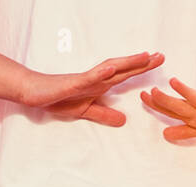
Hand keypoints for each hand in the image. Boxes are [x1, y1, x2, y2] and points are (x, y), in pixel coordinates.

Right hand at [21, 52, 164, 126]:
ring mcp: (84, 80)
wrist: (34, 93)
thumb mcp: (84, 111)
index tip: (159, 62)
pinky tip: (112, 68)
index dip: (141, 70)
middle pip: (122, 69)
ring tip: (144, 57)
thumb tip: (124, 121)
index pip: (124, 76)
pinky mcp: (72, 84)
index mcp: (99, 85)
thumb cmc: (57, 98)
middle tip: (161, 56)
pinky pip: (88, 78)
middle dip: (141, 63)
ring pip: (109, 69)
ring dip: (126, 63)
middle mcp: (95, 79)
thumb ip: (104, 114)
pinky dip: (100, 73)